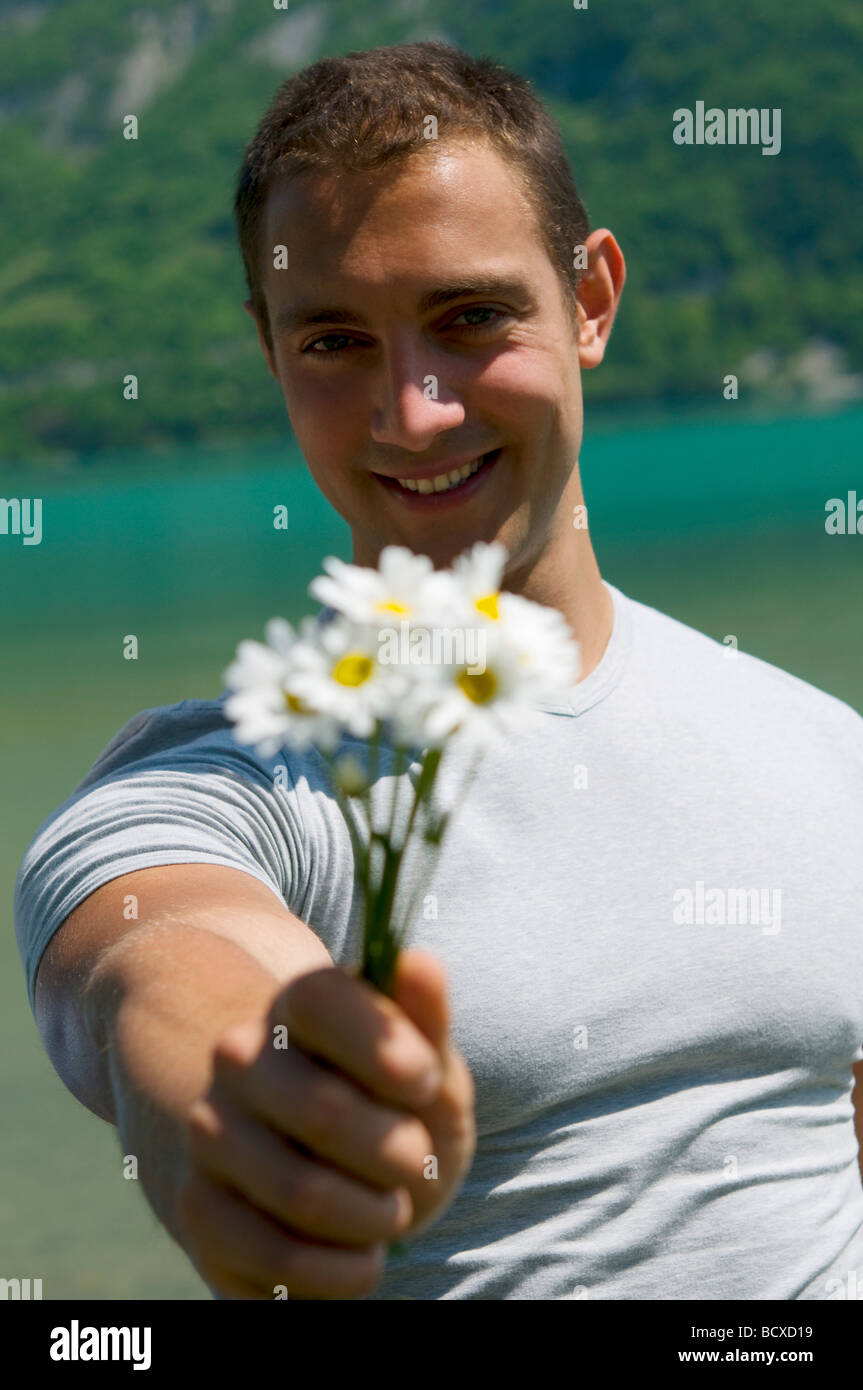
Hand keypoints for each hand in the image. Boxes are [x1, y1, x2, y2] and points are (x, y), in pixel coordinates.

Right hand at [176, 948, 475, 1298]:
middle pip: (325, 1112)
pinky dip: (343, 1271)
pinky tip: (363, 1255)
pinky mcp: (201, 1213)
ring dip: (375, 1216)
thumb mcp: (421, 1061)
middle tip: (421, 1162)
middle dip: (401, 1153)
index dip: (387, 1047)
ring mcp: (211, 1136)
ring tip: (392, 1209)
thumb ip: (425, 1019)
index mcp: (296, 1006)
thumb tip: (420, 962)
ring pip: (302, 1193)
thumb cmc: (389, 1104)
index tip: (425, 1079)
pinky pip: (277, 1258)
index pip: (321, 1001)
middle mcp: (238, 1061)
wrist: (323, 1165)